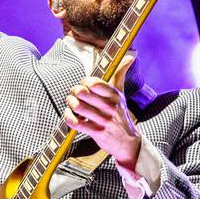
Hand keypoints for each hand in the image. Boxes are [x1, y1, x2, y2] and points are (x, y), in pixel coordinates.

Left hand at [64, 56, 139, 170]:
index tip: (84, 85)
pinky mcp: (97, 133)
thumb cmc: (120, 114)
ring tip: (71, 104)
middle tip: (74, 94)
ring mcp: (103, 120)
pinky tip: (70, 115)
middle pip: (83, 93)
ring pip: (78, 107)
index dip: (84, 82)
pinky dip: (69, 118)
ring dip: (70, 104)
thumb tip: (130, 56)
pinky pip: (77, 123)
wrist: (127, 142)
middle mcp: (110, 107)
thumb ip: (121, 74)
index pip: (95, 83)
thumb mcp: (121, 94)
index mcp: (115, 95)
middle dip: (74, 92)